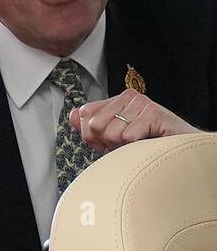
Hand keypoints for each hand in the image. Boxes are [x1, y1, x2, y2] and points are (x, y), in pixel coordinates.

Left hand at [71, 93, 197, 153]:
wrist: (179, 153)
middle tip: (127, 146)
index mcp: (117, 101)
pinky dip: (137, 148)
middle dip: (107, 144)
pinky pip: (129, 137)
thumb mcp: (114, 141)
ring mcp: (141, 103)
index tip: (110, 144)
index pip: (85, 115)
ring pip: (111, 133)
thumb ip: (92, 129)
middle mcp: (128, 97)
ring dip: (124, 148)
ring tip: (140, 145)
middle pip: (94, 125)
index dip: (92, 137)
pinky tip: (149, 143)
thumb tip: (73, 115)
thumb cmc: (147, 147)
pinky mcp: (153, 112)